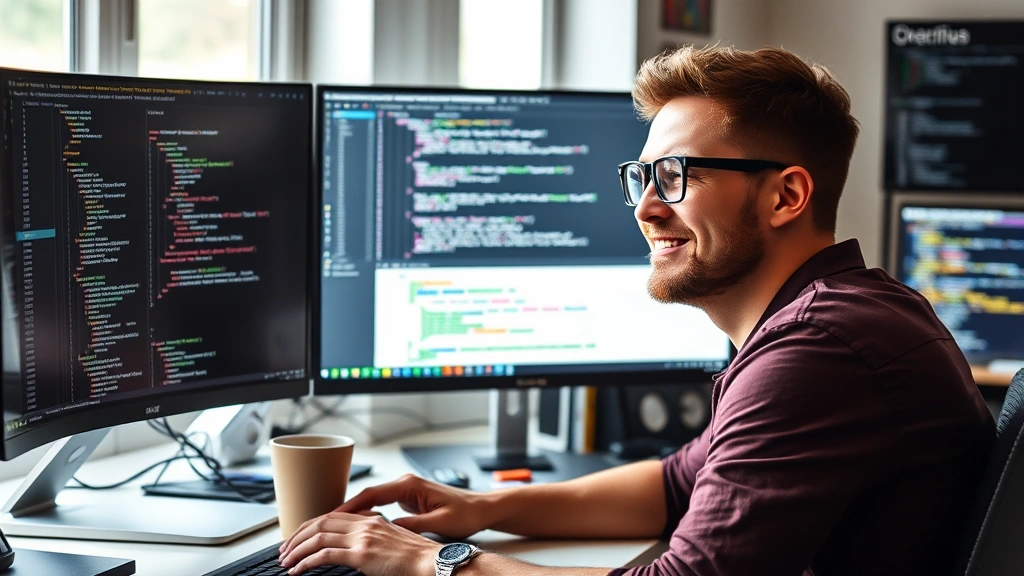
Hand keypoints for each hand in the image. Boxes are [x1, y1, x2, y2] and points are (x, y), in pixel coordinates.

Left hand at [278, 512, 436, 575]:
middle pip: (320, 522)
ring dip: (297, 550)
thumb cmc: (416, 558)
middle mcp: (364, 523)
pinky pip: (324, 555)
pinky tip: (298, 571)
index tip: (297, 539)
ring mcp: (362, 537)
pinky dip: (306, 563)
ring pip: (318, 537)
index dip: (309, 526)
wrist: (432, 562)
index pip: (331, 516)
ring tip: (286, 562)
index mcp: (370, 519)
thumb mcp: (391, 540)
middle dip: (297, 537)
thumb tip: (354, 547)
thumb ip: (372, 538)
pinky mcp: (362, 554)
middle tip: (284, 551)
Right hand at [338, 473, 491, 538]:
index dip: (349, 506)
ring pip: (370, 500)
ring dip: (352, 513)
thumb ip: (413, 524)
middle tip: (321, 523)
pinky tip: (354, 528)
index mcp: (410, 485)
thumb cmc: (466, 514)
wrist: (482, 508)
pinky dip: (364, 515)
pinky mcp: (407, 500)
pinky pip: (379, 506)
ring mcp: (405, 490)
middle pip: (366, 495)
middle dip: (343, 509)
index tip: (331, 517)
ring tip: (330, 527)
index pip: (371, 494)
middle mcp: (404, 484)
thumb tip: (388, 529)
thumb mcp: (440, 521)